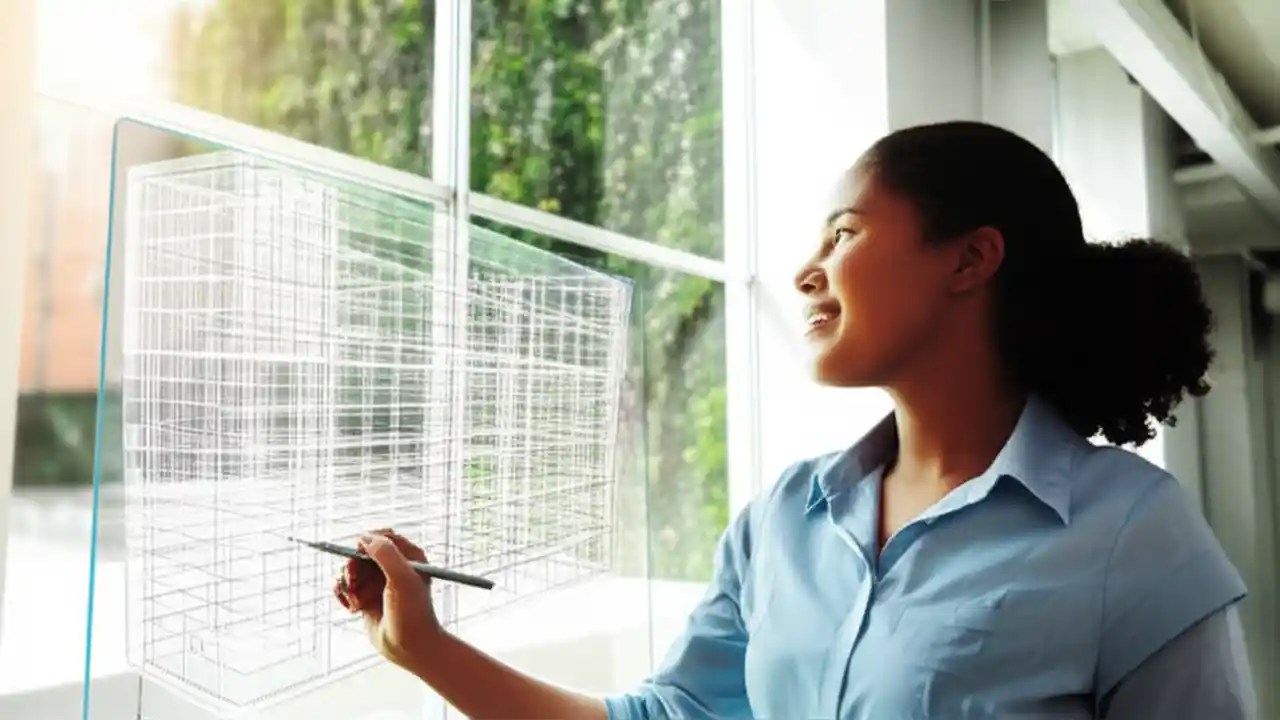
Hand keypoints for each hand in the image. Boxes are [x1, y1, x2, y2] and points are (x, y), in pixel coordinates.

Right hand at [333, 529, 441, 675]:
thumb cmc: (411, 613)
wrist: (408, 647)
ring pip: (350, 569)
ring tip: (356, 602)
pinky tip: (351, 608)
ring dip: (347, 583)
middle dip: (352, 566)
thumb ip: (385, 554)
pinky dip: (343, 594)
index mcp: (409, 557)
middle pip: (361, 552)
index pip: (383, 536)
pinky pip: (345, 587)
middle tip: (352, 581)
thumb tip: (364, 538)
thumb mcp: (403, 579)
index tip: (358, 553)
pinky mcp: (366, 597)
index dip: (367, 542)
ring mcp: (378, 583)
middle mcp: (393, 567)